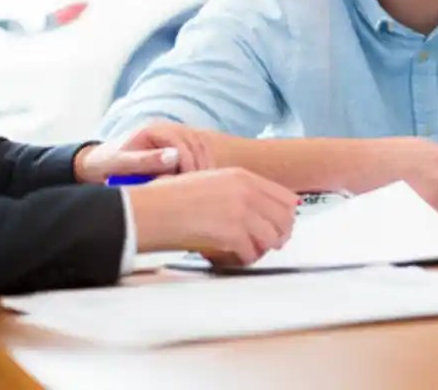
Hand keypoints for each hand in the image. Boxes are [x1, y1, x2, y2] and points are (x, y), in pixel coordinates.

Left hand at [74, 121, 214, 183]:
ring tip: (204, 187)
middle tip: (201, 189)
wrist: (98, 163)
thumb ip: (146, 161)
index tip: (189, 184)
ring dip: (205, 165)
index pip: (182, 142)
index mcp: (152, 130)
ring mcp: (173, 135)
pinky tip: (202, 182)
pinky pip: (199, 152)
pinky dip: (203, 165)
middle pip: (196, 143)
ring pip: (200, 147)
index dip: (189, 163)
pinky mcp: (177, 145)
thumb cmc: (107, 164)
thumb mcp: (121, 164)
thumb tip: (175, 157)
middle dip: (200, 166)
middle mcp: (165, 129)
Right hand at [128, 168, 298, 266]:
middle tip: (265, 245)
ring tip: (243, 252)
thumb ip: (237, 191)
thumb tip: (256, 211)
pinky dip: (241, 260)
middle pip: (285, 220)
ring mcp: (241, 212)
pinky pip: (251, 254)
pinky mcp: (232, 233)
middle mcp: (246, 192)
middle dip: (278, 236)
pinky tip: (227, 258)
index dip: (285, 217)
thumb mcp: (211, 181)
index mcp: (242, 176)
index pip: (286, 198)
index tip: (279, 227)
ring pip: (273, 239)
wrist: (152, 210)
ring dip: (260, 249)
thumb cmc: (170, 198)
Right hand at [339, 137, 437, 213]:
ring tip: (407, 200)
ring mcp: (430, 196)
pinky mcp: (419, 212)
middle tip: (420, 193)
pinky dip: (419, 219)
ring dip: (430, 209)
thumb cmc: (380, 156)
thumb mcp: (415, 148)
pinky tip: (403, 208)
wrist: (357, 165)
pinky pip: (427, 220)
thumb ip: (437, 162)